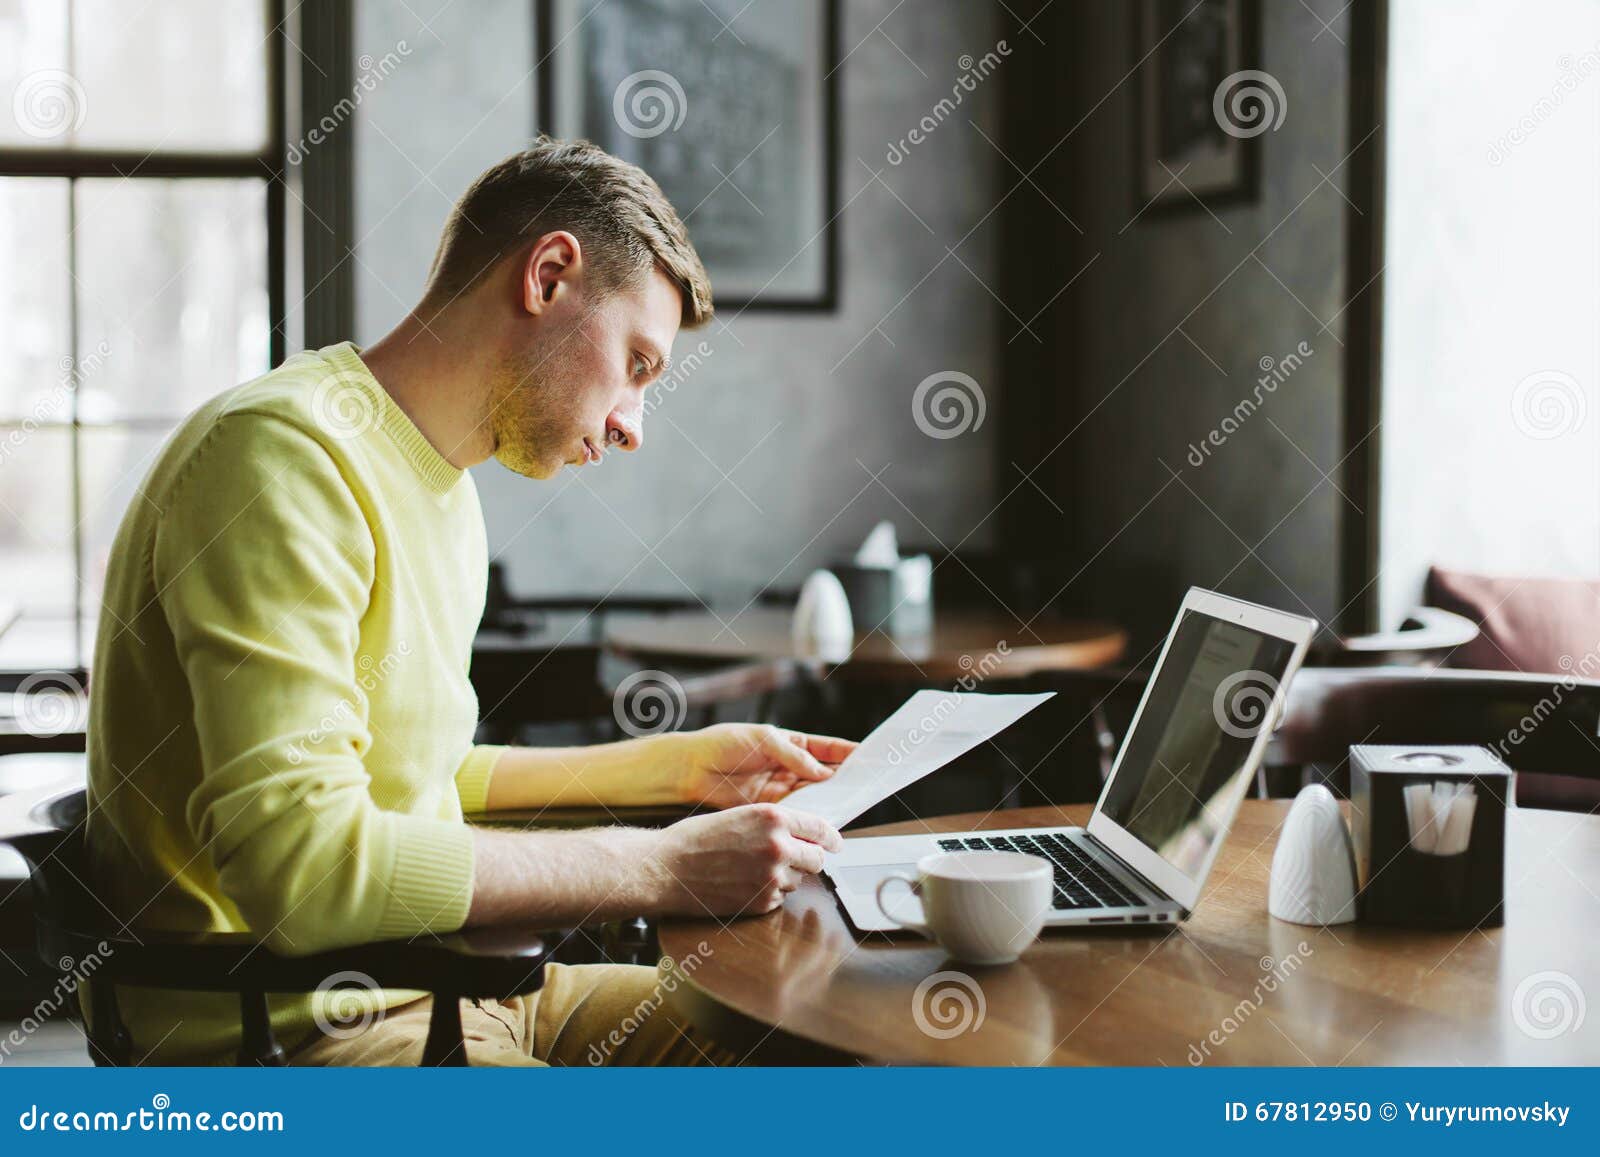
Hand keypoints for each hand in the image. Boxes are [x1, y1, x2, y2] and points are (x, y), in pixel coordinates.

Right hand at [643, 803, 842, 915]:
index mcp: (772, 817)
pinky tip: (743, 886)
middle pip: (817, 858)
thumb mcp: (738, 816)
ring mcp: (772, 876)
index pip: (819, 828)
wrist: (666, 869)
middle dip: (809, 860)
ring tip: (752, 871)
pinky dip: (768, 895)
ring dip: (784, 878)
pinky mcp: (762, 901)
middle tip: (795, 860)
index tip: (836, 843)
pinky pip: (779, 899)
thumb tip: (797, 834)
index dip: (831, 837)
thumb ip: (771, 824)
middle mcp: (778, 845)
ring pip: (798, 880)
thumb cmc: (695, 840)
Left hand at [670, 723, 856, 808]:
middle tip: (868, 786)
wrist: (690, 768)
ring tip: (852, 804)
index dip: (850, 753)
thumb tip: (824, 772)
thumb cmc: (722, 743)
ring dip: (832, 800)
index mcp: (792, 744)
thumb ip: (794, 756)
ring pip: (816, 796)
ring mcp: (782, 788)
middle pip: (827, 775)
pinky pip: (797, 812)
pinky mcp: (771, 808)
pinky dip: (811, 816)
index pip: (829, 749)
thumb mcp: (763, 740)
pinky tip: (823, 820)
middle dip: (847, 780)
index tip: (871, 758)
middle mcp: (791, 767)